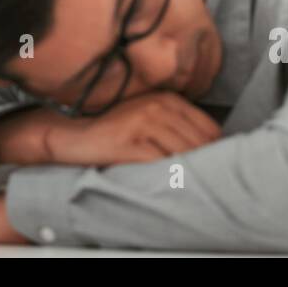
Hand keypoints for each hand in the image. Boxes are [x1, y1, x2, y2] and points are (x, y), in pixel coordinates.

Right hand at [38, 91, 221, 166]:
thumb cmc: (113, 128)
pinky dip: (169, 176)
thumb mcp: (147, 116)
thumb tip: (210, 148)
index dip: (216, 151)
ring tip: (193, 188)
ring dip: (191, 173)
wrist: (72, 132)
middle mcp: (158, 106)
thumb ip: (175, 124)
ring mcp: (143, 123)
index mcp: (167, 98)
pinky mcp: (129, 142)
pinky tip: (170, 184)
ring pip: (184, 154)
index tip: (216, 167)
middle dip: (207, 165)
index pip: (209, 128)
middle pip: (199, 142)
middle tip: (209, 183)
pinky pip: (161, 163)